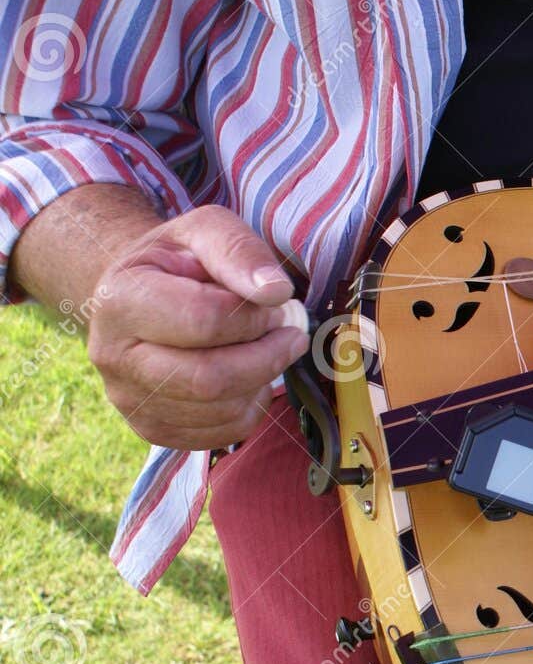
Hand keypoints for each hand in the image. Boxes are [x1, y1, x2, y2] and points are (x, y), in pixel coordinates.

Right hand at [84, 206, 308, 449]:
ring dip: (263, 379)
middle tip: (290, 332)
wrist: (143, 296)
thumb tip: (276, 291)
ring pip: (223, 410)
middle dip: (267, 355)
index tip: (273, 300)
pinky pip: (225, 432)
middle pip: (210, 379)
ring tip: (266, 347)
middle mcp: (113, 358)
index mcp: (118, 301)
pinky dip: (252, 405)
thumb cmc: (179, 262)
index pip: (204, 320)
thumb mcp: (204, 231)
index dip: (252, 314)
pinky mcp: (155, 430)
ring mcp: (130, 401)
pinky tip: (248, 374)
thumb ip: (238, 250)